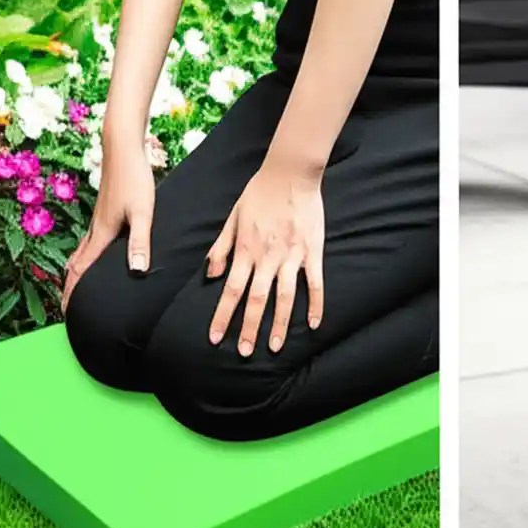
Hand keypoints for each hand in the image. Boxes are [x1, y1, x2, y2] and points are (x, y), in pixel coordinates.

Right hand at [62, 133, 155, 312]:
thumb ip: (140, 241)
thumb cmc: (135, 178)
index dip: (74, 292)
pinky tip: (95, 255)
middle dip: (71, 287)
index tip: (66, 313)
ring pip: (82, 252)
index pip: (82, 270)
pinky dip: (85, 256)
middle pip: (77, 264)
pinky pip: (90, 241)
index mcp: (103, 234)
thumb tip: (137, 271)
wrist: (123, 148)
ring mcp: (98, 220)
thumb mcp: (143, 212)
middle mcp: (96, 229)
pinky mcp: (104, 212)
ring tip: (76, 287)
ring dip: (76, 271)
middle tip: (67, 308)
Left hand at [206, 158, 324, 355]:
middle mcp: (267, 257)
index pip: (232, 290)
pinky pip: (315, 283)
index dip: (223, 315)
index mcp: (246, 250)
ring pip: (284, 297)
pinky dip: (315, 305)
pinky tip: (312, 325)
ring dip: (278, 324)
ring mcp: (292, 256)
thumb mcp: (232, 218)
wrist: (290, 173)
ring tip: (273, 347)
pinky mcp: (313, 252)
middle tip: (244, 353)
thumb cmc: (258, 193)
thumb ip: (221, 247)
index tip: (215, 337)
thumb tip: (212, 275)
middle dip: (248, 329)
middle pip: (256, 300)